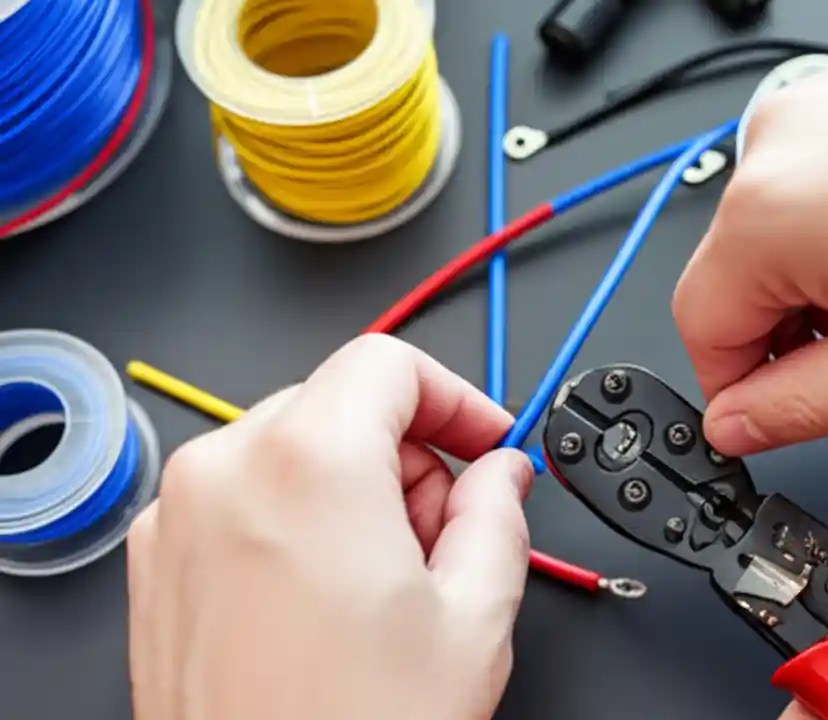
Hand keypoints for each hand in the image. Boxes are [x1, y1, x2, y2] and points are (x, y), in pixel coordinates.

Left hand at [127, 335, 532, 719]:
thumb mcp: (474, 616)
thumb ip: (500, 513)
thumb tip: (501, 474)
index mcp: (307, 462)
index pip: (391, 364)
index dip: (457, 398)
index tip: (486, 443)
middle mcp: (226, 472)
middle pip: (341, 404)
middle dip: (410, 455)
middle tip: (447, 531)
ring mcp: (179, 519)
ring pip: (292, 449)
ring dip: (356, 489)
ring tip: (389, 583)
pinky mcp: (159, 564)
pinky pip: (244, 498)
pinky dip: (299, 519)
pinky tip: (334, 598)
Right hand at [672, 44, 827, 455]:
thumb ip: (798, 409)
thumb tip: (738, 424)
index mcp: (766, 210)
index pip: (701, 329)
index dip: (740, 392)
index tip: (778, 414)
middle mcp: (779, 145)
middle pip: (744, 281)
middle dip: (801, 339)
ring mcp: (822, 112)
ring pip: (788, 240)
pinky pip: (825, 193)